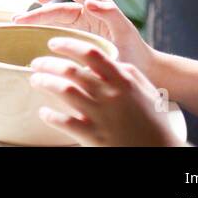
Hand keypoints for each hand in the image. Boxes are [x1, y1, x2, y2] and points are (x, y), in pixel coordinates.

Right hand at [12, 0, 155, 78]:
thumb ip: (111, 15)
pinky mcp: (78, 40)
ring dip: (36, 20)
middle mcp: (88, 13)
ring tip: (17, 24)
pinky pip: (57, 31)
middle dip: (37, 11)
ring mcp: (82, 27)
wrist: (144, 72)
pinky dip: (43, 31)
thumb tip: (88, 2)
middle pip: (57, 6)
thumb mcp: (125, 32)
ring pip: (54, 18)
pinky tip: (30, 36)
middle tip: (18, 20)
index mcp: (98, 6)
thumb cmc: (136, 53)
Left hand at [30, 37, 180, 145]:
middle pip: (71, 70)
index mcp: (124, 81)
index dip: (68, 45)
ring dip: (44, 83)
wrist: (162, 154)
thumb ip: (129, 74)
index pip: (91, 54)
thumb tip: (111, 60)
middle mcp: (111, 95)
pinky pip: (64, 122)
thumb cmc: (155, 123)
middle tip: (36, 63)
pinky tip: (44, 111)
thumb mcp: (148, 92)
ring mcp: (101, 116)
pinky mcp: (93, 137)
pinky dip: (50, 115)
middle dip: (48, 63)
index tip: (53, 43)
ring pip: (64, 91)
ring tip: (35, 81)